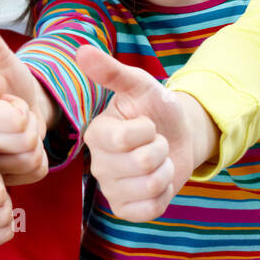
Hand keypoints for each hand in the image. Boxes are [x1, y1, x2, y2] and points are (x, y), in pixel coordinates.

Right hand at [0, 12, 51, 185]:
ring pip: (30, 157)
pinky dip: (39, 160)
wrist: (23, 115)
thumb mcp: (3, 63)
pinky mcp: (2, 185)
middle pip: (22, 137)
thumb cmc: (11, 86)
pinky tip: (23, 153)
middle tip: (17, 116)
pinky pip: (36, 172)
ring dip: (36, 142)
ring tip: (19, 133)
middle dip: (30, 123)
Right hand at [76, 46, 199, 221]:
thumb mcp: (139, 85)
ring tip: (158, 160)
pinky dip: (164, 194)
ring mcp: (110, 189)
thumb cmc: (156, 108)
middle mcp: (98, 163)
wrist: (178, 136)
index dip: (147, 130)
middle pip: (142, 164)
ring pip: (150, 186)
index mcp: (96, 134)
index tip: (146, 123)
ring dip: (166, 170)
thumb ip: (111, 71)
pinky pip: (150, 210)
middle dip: (161, 149)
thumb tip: (81, 50)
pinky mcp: (125, 209)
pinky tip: (158, 181)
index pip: (125, 139)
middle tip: (155, 142)